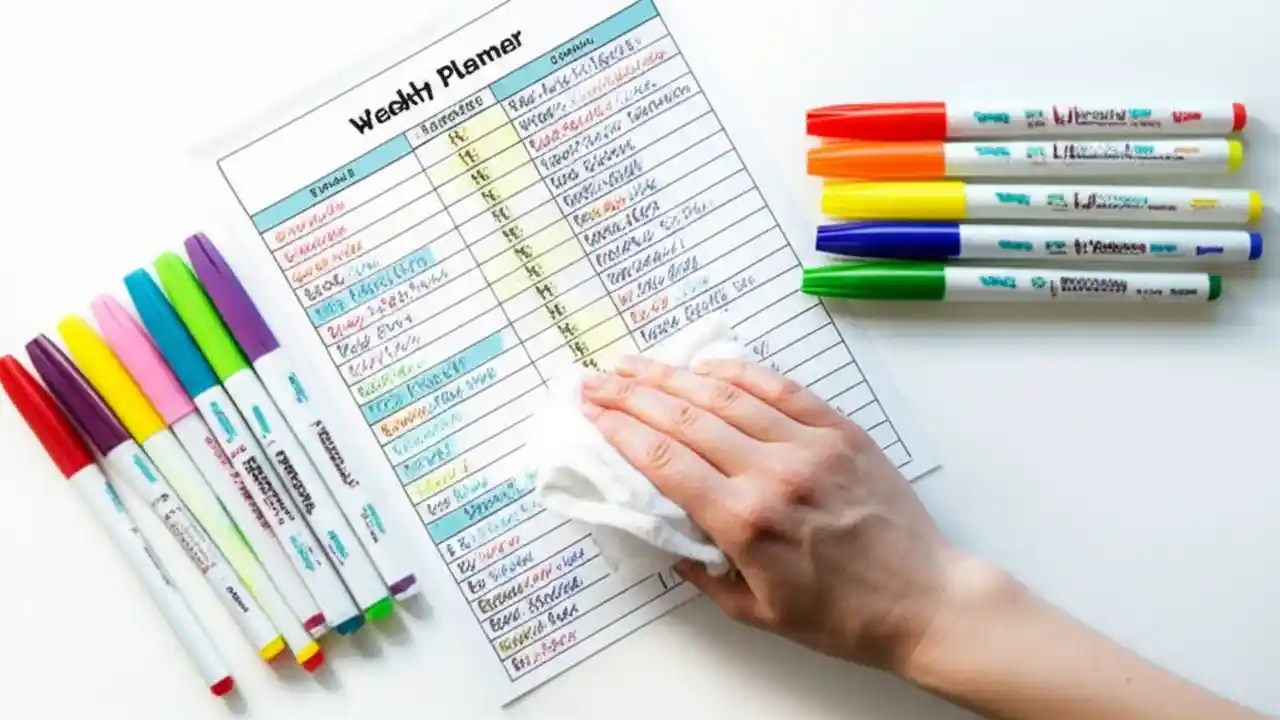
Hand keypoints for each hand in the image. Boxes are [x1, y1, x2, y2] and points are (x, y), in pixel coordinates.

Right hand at [579, 354, 970, 672]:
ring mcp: (809, 446)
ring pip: (727, 396)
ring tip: (636, 365)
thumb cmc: (842, 616)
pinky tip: (708, 364)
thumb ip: (702, 570)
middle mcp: (772, 475)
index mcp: (745, 522)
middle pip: (685, 419)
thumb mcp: (755, 611)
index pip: (664, 461)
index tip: (592, 412)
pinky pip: (781, 389)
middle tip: (597, 380)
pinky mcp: (841, 432)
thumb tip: (667, 535)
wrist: (923, 600)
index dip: (620, 430)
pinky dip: (740, 372)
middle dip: (632, 395)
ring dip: (674, 376)